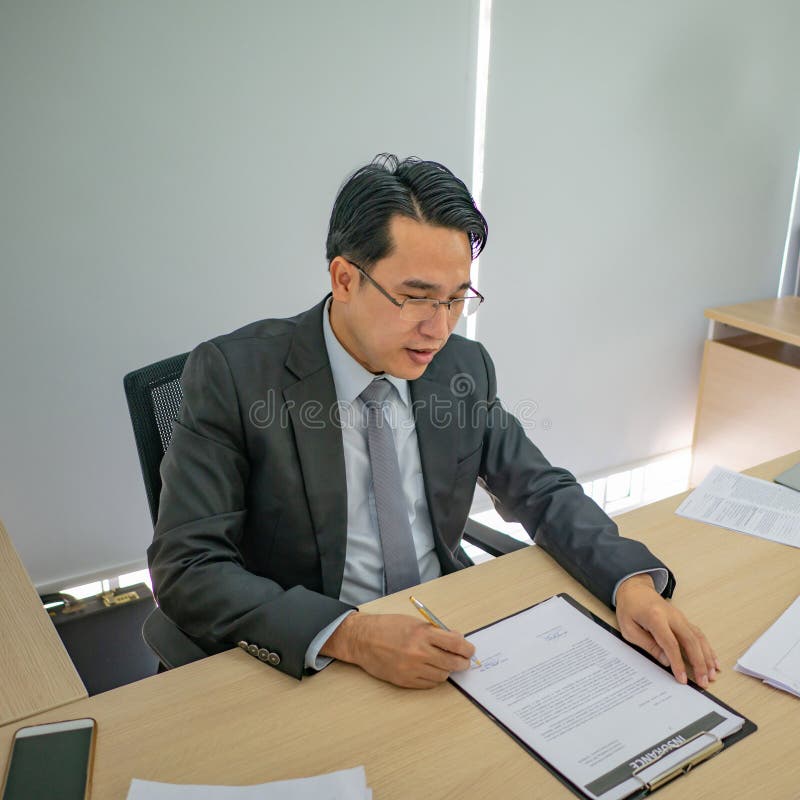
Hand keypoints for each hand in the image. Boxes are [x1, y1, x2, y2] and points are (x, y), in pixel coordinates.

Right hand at [320, 612, 474, 688]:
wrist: (363, 639)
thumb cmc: (388, 627)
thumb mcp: (414, 622)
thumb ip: (435, 632)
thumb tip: (456, 640)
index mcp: (422, 634)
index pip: (455, 643)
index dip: (467, 648)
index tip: (470, 650)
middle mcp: (419, 653)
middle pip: (452, 662)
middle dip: (462, 662)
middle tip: (464, 661)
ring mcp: (412, 669)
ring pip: (442, 675)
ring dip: (447, 669)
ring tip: (443, 663)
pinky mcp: (405, 681)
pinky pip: (429, 684)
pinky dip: (434, 678)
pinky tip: (431, 670)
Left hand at [615, 574, 719, 687]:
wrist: (635, 589)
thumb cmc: (629, 608)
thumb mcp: (629, 628)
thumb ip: (647, 644)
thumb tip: (665, 661)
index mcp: (656, 617)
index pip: (671, 644)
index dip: (678, 663)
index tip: (682, 679)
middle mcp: (672, 616)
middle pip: (690, 641)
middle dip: (699, 663)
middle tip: (703, 682)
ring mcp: (680, 617)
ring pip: (698, 638)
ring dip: (707, 657)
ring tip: (712, 675)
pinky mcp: (683, 620)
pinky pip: (698, 634)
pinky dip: (707, 648)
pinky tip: (712, 661)